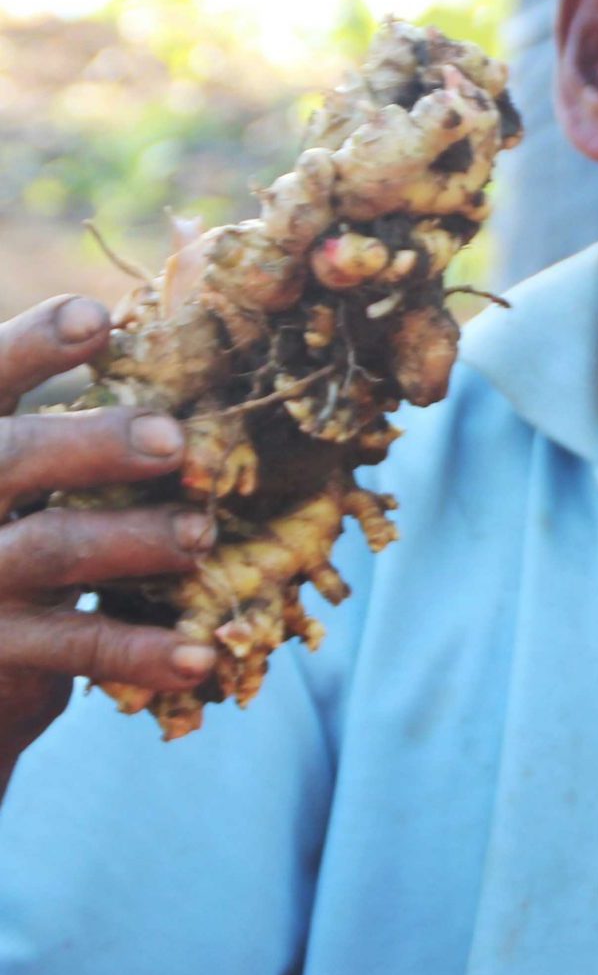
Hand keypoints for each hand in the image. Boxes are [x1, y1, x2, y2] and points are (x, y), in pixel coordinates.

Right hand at [0, 296, 214, 765]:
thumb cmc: (23, 525)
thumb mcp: (39, 466)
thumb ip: (89, 425)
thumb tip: (185, 338)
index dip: (34, 345)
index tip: (97, 319)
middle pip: (10, 455)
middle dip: (93, 443)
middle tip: (173, 441)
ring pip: (48, 548)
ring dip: (133, 540)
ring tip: (201, 534)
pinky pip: (73, 644)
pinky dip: (139, 649)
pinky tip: (199, 655)